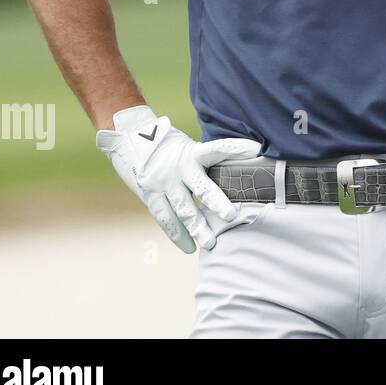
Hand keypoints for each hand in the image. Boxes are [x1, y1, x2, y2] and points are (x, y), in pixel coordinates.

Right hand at [95, 105, 261, 252]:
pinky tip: (189, 248)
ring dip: (197, 228)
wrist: (129, 137)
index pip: (217, 149)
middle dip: (217, 202)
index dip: (236, 149)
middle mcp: (178, 167)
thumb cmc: (167, 143)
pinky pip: (165, 218)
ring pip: (183, 209)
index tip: (256, 150)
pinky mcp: (150, 194)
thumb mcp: (187, 146)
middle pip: (201, 187)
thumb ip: (205, 161)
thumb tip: (236, 172)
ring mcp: (163, 182)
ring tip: (211, 243)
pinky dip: (177, 234)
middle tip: (232, 216)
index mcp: (192, 152)